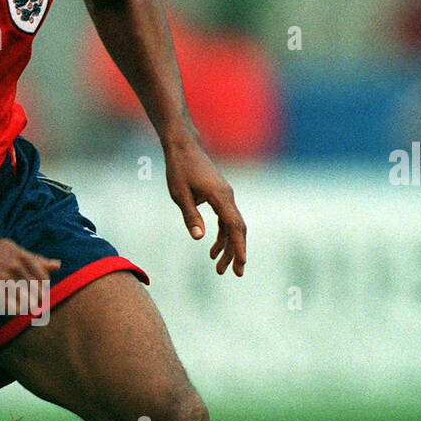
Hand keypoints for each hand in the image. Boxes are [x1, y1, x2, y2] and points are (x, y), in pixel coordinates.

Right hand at [0, 237, 60, 313]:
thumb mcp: (11, 249)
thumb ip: (35, 259)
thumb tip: (58, 265)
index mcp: (21, 255)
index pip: (44, 280)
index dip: (41, 291)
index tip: (33, 294)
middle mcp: (14, 266)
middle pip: (36, 294)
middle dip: (32, 301)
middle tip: (22, 303)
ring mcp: (2, 278)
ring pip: (24, 304)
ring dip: (20, 308)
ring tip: (10, 304)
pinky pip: (9, 309)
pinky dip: (9, 312)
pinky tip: (3, 307)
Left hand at [163, 139, 246, 275]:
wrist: (183, 147)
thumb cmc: (179, 169)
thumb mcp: (180, 194)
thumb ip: (190, 216)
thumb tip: (198, 238)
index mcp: (220, 196)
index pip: (234, 226)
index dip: (239, 246)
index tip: (241, 263)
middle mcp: (227, 196)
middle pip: (237, 229)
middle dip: (237, 252)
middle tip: (234, 274)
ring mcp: (225, 196)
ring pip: (232, 226)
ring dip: (228, 246)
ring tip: (218, 266)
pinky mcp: (219, 196)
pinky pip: (225, 219)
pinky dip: (222, 235)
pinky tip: (213, 249)